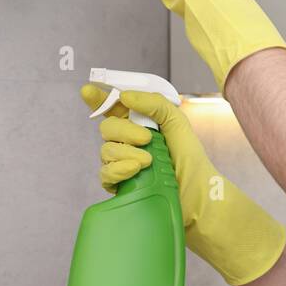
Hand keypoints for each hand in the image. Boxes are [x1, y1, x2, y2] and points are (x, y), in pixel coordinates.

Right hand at [79, 84, 285, 285]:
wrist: (197, 194)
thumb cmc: (190, 159)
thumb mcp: (177, 123)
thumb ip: (154, 104)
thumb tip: (124, 96)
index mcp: (139, 124)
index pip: (112, 108)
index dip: (98, 98)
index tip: (88, 90)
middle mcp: (128, 142)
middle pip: (106, 128)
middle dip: (124, 131)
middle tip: (148, 139)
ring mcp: (122, 163)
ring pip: (105, 150)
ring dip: (127, 153)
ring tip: (149, 161)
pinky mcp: (120, 184)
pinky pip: (105, 173)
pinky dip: (119, 169)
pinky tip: (135, 170)